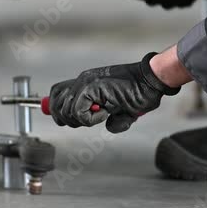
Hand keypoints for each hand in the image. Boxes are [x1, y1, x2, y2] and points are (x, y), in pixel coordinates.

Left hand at [49, 53, 180, 132]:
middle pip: (55, 105)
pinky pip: (78, 112)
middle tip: (92, 119)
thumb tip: (109, 126)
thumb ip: (113, 118)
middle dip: (70, 120)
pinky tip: (106, 113)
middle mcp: (81, 81)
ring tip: (103, 114)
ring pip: (65, 111)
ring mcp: (84, 83)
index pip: (57, 95)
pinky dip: (90, 119)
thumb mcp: (122, 109)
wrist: (151, 81)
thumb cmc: (140, 93)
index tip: (75, 120)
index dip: (60, 111)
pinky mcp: (90, 88)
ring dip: (83, 120)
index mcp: (85, 83)